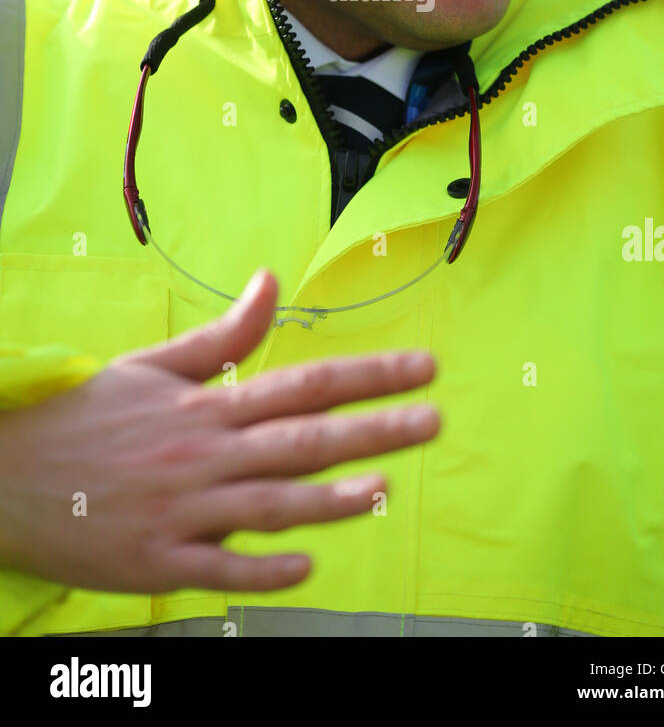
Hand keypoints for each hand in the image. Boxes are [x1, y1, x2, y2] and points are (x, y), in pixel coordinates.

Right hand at [0, 270, 438, 593]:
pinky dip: (263, 569)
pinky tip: (306, 564)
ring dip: (331, 499)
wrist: (6, 471)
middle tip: (432, 420)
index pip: (304, 384)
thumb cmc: (85, 416)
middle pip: (302, 440)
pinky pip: (219, 570)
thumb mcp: (152, 365)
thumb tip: (271, 282)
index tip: (421, 368)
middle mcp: (203, 455)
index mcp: (206, 406)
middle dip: (374, 429)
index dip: (368, 375)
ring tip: (384, 489)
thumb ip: (223, 334)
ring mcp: (182, 512)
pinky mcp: (156, 562)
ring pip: (271, 505)